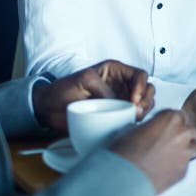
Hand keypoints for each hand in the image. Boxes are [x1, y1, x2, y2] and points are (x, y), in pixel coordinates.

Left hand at [32, 60, 154, 130]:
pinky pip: (133, 117)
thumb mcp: (84, 80)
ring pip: (144, 104)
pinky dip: (136, 120)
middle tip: (137, 111)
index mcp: (115, 71)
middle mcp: (121, 85)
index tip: (134, 99)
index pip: (139, 75)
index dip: (141, 86)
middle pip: (147, 89)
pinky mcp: (116, 116)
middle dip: (146, 100)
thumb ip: (103, 89)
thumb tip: (120, 103)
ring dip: (144, 111)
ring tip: (135, 118)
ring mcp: (120, 101)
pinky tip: (131, 123)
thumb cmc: (63, 89)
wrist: (48, 109)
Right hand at [110, 110, 195, 193]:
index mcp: (171, 118)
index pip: (179, 115)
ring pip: (194, 148)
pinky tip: (165, 169)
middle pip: (190, 130)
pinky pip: (186, 166)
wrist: (123, 177)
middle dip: (182, 135)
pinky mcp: (183, 172)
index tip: (165, 128)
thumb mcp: (135, 129)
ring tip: (170, 156)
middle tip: (169, 141)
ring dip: (185, 150)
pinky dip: (178, 166)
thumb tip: (153, 130)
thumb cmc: (125, 152)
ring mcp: (185, 153)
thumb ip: (152, 126)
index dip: (171, 122)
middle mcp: (182, 134)